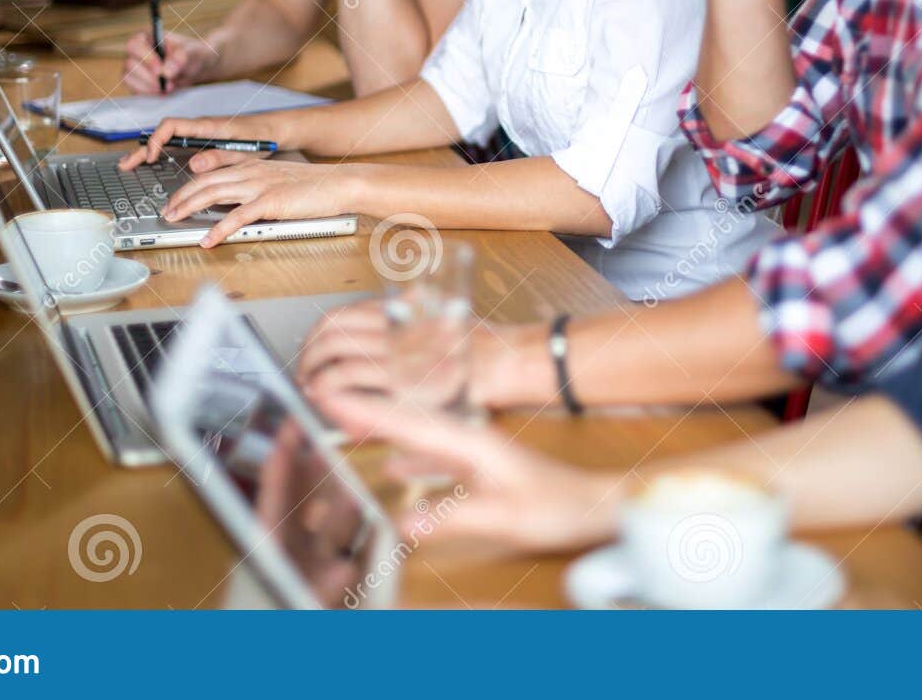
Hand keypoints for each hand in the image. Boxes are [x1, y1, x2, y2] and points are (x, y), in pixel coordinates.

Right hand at [117, 113, 285, 171]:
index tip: (151, 157)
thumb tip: (194, 164)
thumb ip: (220, 157)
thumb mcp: (243, 152)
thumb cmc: (262, 138)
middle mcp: (200, 128)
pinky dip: (162, 152)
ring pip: (167, 139)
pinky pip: (177, 144)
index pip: (172, 125)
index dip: (157, 140)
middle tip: (126, 164)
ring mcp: (200, 134)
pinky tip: (153, 163)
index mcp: (208, 127)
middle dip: (143, 148)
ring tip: (131, 165)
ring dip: (149, 150)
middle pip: (163, 133)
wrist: (275, 130)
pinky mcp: (203, 140)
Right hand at [122, 30, 218, 94]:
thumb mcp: (193, 53)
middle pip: (130, 64)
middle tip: (169, 84)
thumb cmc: (193, 55)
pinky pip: (134, 90)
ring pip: (129, 78)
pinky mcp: (137, 83)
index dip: (146, 59)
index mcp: (146, 36)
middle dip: (149, 77)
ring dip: (149, 87)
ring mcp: (135, 68)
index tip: (160, 71)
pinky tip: (163, 92)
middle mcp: (137, 51)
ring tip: (169, 87)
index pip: (134, 46)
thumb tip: (166, 71)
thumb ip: (181, 57)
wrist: (197, 68)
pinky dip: (149, 93)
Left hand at [159, 157, 359, 246]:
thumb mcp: (279, 181)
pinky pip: (238, 217)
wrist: (340, 183)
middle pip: (205, 181)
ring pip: (214, 193)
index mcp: (253, 166)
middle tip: (168, 211)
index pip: (211, 172)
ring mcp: (260, 185)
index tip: (176, 197)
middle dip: (181, 197)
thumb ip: (257, 188)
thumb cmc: (314, 186)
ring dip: (190, 207)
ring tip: (175, 220)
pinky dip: (219, 229)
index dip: (189, 185)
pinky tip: (208, 239)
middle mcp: (251, 172)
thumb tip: (239, 204)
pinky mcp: (271, 202)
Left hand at [299, 301, 517, 410]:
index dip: (320, 333)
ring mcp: (396, 353)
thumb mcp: (440, 318)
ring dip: (313, 371)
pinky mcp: (400, 382)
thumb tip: (384, 320)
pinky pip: (350, 381)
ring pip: (334, 354)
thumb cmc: (477, 347)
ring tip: (312, 387)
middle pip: (332, 332)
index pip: (344, 314)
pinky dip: (328, 389)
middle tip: (306, 370)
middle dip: (309, 353)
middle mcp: (394, 328)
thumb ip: (411, 315)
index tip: (314, 348)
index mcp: (401, 311)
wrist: (504, 363)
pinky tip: (325, 398)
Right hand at [323, 391, 622, 553]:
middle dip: (366, 409)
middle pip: (407, 419)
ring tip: (350, 425)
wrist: (597, 505)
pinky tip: (397, 470)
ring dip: (384, 429)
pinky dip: (409, 457)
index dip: (367, 411)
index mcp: (472, 441)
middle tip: (325, 400)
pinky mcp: (483, 468)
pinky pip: (434, 456)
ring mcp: (476, 452)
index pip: (407, 421)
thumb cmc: (561, 505)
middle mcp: (471, 439)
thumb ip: (454, 517)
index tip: (331, 399)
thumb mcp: (505, 516)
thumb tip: (405, 521)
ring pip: (418, 435)